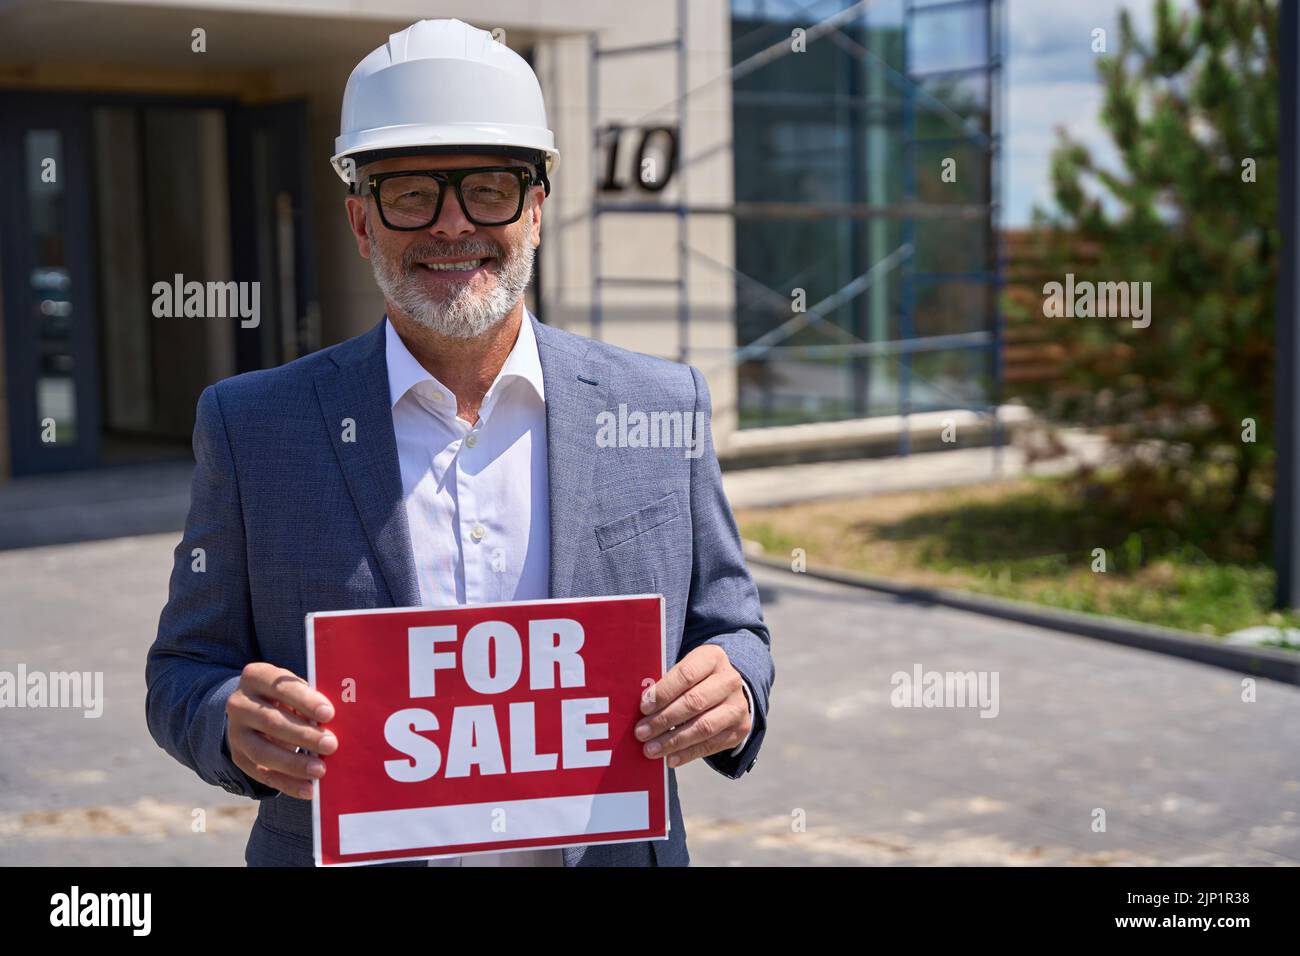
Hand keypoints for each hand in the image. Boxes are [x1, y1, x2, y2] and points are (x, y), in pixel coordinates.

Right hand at [225, 662, 337, 798]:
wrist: (254, 708)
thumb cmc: (288, 695)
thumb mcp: (296, 687)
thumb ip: (312, 699)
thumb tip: (339, 719)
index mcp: (256, 676)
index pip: (280, 687)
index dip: (305, 701)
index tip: (329, 714)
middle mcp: (239, 703)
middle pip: (270, 722)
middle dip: (303, 735)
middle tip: (331, 745)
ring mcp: (235, 733)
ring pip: (262, 752)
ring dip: (294, 764)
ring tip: (321, 771)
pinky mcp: (239, 757)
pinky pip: (262, 775)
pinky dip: (287, 784)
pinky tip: (309, 790)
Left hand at [635, 645, 749, 767]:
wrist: (727, 692)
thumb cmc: (695, 681)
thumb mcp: (683, 671)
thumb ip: (665, 684)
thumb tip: (643, 707)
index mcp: (712, 658)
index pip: (686, 674)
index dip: (663, 692)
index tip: (644, 707)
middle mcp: (730, 680)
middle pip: (694, 702)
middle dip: (664, 719)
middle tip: (641, 732)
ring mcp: (738, 706)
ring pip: (703, 726)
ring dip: (673, 740)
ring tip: (651, 749)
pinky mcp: (740, 729)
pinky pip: (711, 745)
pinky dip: (687, 754)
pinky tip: (670, 759)